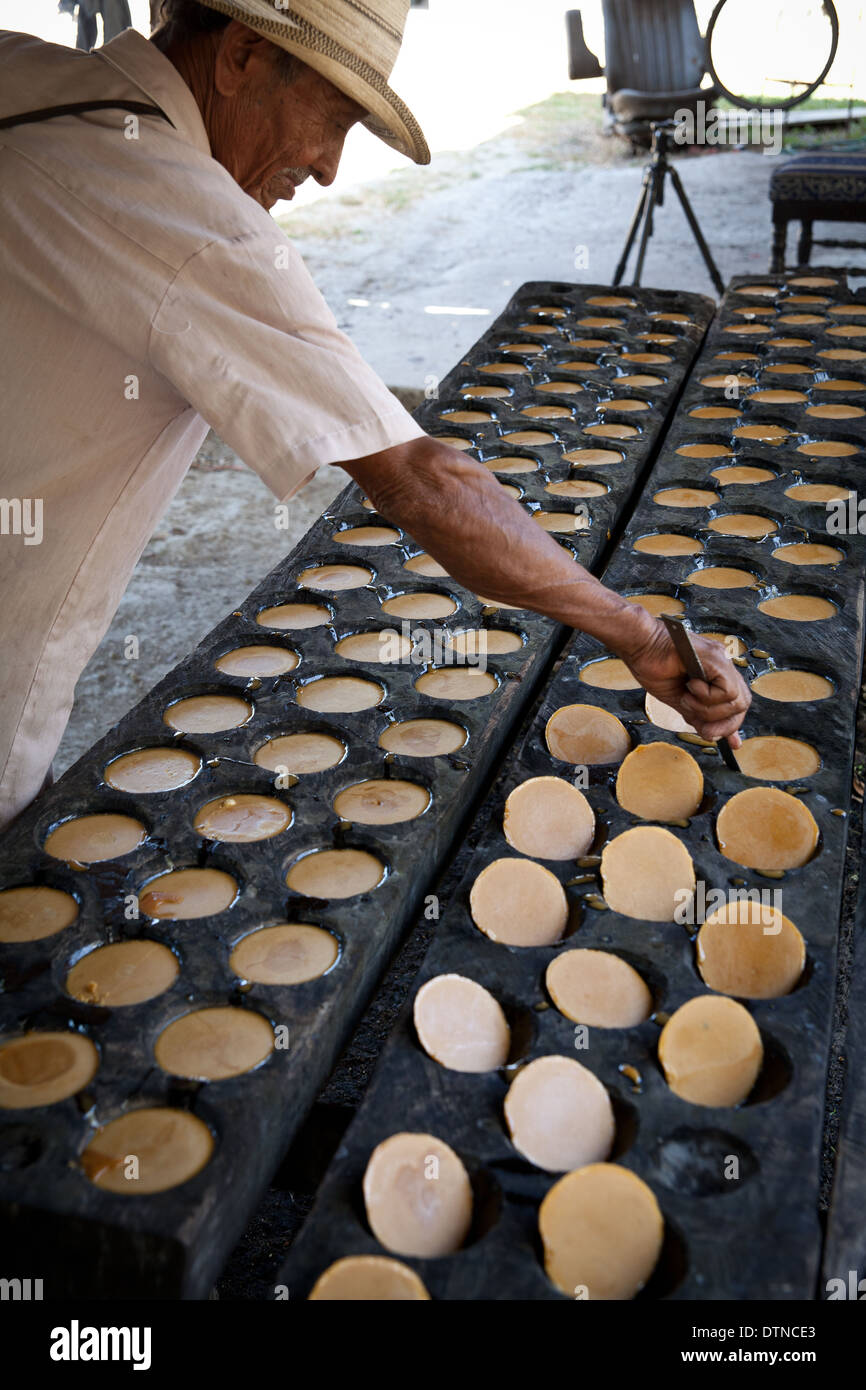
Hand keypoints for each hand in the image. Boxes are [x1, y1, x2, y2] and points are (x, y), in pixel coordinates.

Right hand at [621, 620, 750, 745]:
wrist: (640, 646)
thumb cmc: (653, 666)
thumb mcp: (680, 701)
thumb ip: (699, 717)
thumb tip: (711, 736)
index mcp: (716, 675)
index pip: (736, 704)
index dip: (731, 725)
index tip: (720, 739)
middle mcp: (723, 667)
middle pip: (742, 703)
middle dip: (725, 724)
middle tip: (703, 728)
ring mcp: (722, 661)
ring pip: (736, 701)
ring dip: (708, 709)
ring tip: (687, 697)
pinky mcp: (717, 659)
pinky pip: (727, 691)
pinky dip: (708, 697)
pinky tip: (690, 686)